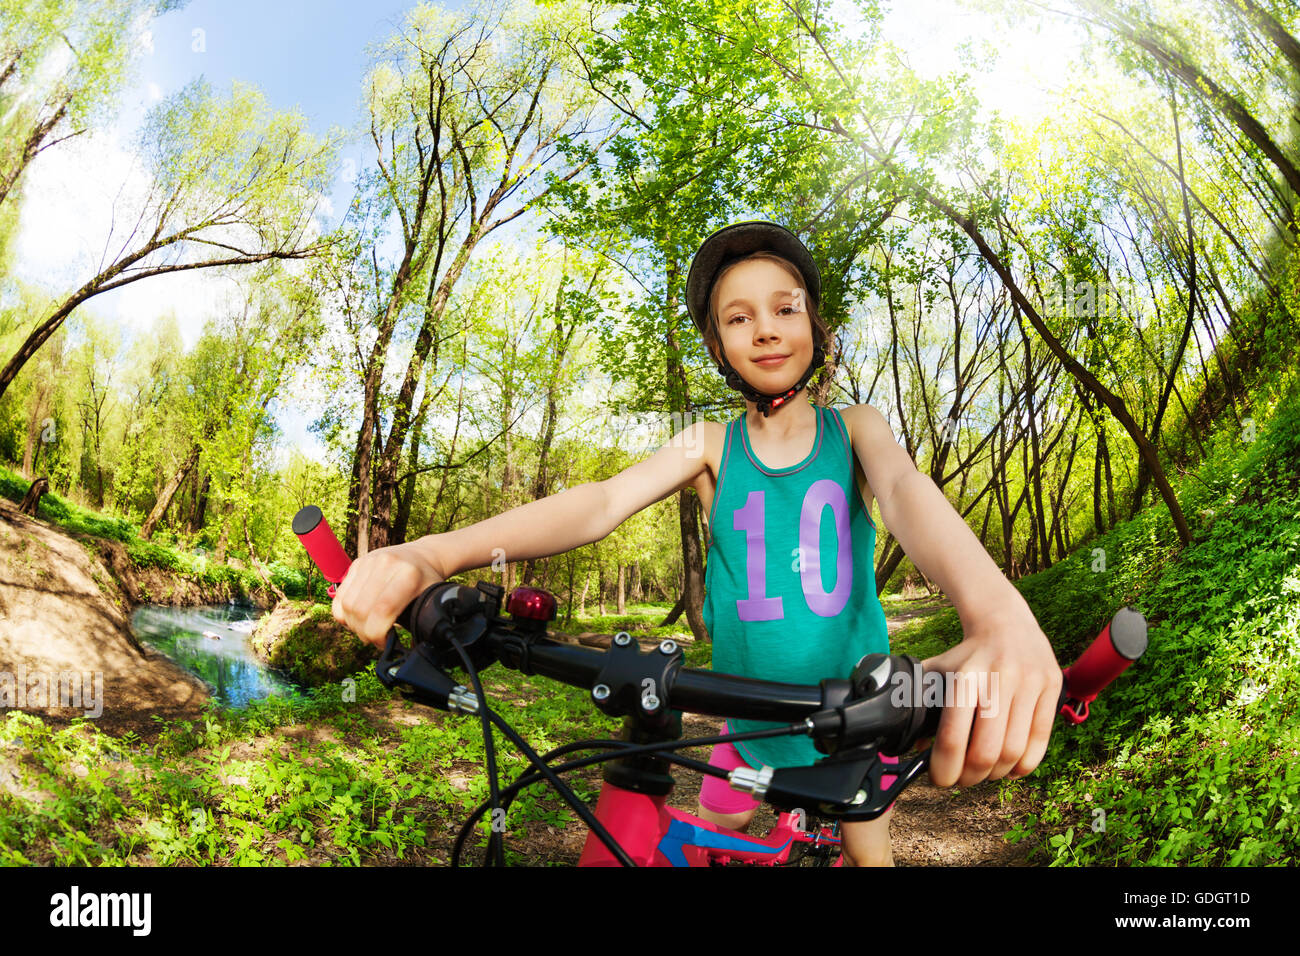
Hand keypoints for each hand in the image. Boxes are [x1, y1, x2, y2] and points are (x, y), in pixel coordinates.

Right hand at [331, 540, 445, 649]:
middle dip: (365, 633)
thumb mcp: (431, 600)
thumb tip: (411, 653)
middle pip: (361, 609)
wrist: (422, 555)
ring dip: (353, 625)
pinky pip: (340, 596)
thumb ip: (421, 624)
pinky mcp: (356, 564)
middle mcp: (386, 564)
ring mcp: (369, 562)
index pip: (382, 610)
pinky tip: (356, 620)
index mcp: (408, 575)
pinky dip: (343, 614)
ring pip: (347, 604)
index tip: (386, 643)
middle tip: (376, 639)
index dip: (378, 634)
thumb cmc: (427, 583)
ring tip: (367, 630)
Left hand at [916, 602, 1061, 788]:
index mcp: (965, 676)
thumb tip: (914, 746)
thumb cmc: (966, 656)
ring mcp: (1029, 684)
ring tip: (984, 772)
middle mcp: (998, 679)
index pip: (953, 737)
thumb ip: (919, 704)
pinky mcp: (1051, 688)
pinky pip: (1040, 742)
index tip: (939, 778)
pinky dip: (1023, 764)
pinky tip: (1009, 766)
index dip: (944, 768)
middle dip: (970, 776)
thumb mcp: (938, 670)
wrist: (1005, 623)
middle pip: (986, 753)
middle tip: (962, 779)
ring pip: (1014, 752)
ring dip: (996, 774)